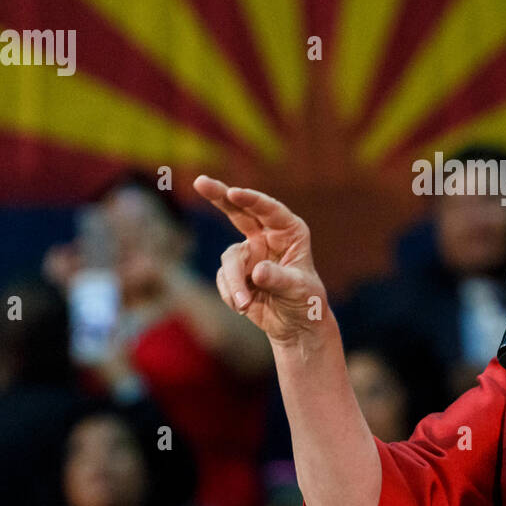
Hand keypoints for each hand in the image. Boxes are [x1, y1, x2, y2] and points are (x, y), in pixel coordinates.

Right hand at [193, 175, 329, 344]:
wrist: (295, 324)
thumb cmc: (306, 300)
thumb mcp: (298, 289)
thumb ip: (278, 278)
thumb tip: (257, 271)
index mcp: (289, 231)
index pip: (269, 210)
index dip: (251, 199)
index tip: (234, 193)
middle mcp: (266, 236)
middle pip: (238, 210)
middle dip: (219, 195)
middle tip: (200, 181)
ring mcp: (248, 252)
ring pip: (230, 259)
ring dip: (234, 282)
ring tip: (245, 305)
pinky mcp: (235, 271)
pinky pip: (224, 278)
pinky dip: (232, 294)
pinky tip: (245, 307)